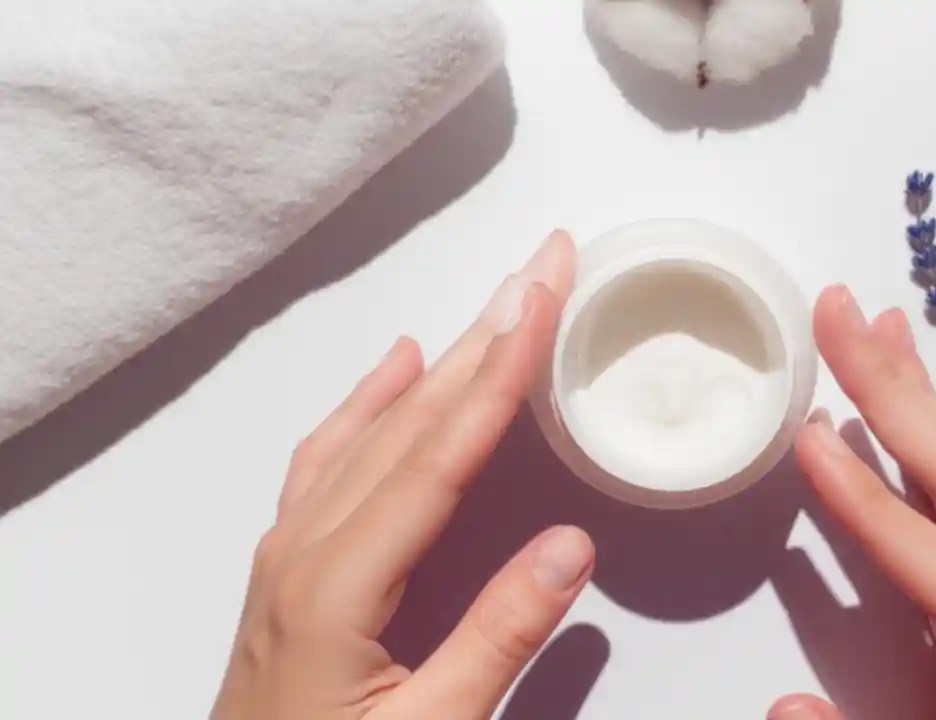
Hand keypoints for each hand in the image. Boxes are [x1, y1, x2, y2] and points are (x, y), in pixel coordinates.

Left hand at [211, 231, 595, 719]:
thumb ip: (498, 638)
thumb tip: (572, 545)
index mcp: (337, 585)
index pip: (438, 457)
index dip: (498, 376)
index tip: (540, 304)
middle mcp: (305, 547)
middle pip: (410, 420)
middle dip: (483, 339)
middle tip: (539, 270)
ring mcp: (289, 548)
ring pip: (374, 428)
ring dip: (442, 360)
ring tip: (496, 305)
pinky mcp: (289, 560)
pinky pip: (330, 456)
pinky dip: (370, 402)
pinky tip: (397, 367)